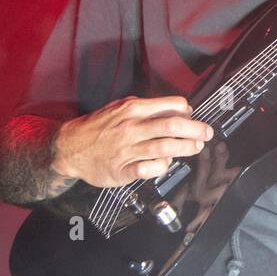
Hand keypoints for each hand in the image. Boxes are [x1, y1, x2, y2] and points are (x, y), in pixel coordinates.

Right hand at [51, 95, 213, 188]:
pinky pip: (150, 169)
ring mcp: (128, 149)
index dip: (187, 111)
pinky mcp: (123, 169)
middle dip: (196, 130)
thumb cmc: (98, 127)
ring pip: (166, 148)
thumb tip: (175, 108)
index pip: (172, 105)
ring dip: (186, 148)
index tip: (192, 116)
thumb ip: (145, 107)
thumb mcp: (120, 107)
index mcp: (133, 108)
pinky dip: (163, 166)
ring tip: (195, 147)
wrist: (70, 147)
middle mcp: (132, 127)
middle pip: (174, 126)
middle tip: (206, 133)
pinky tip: (166, 162)